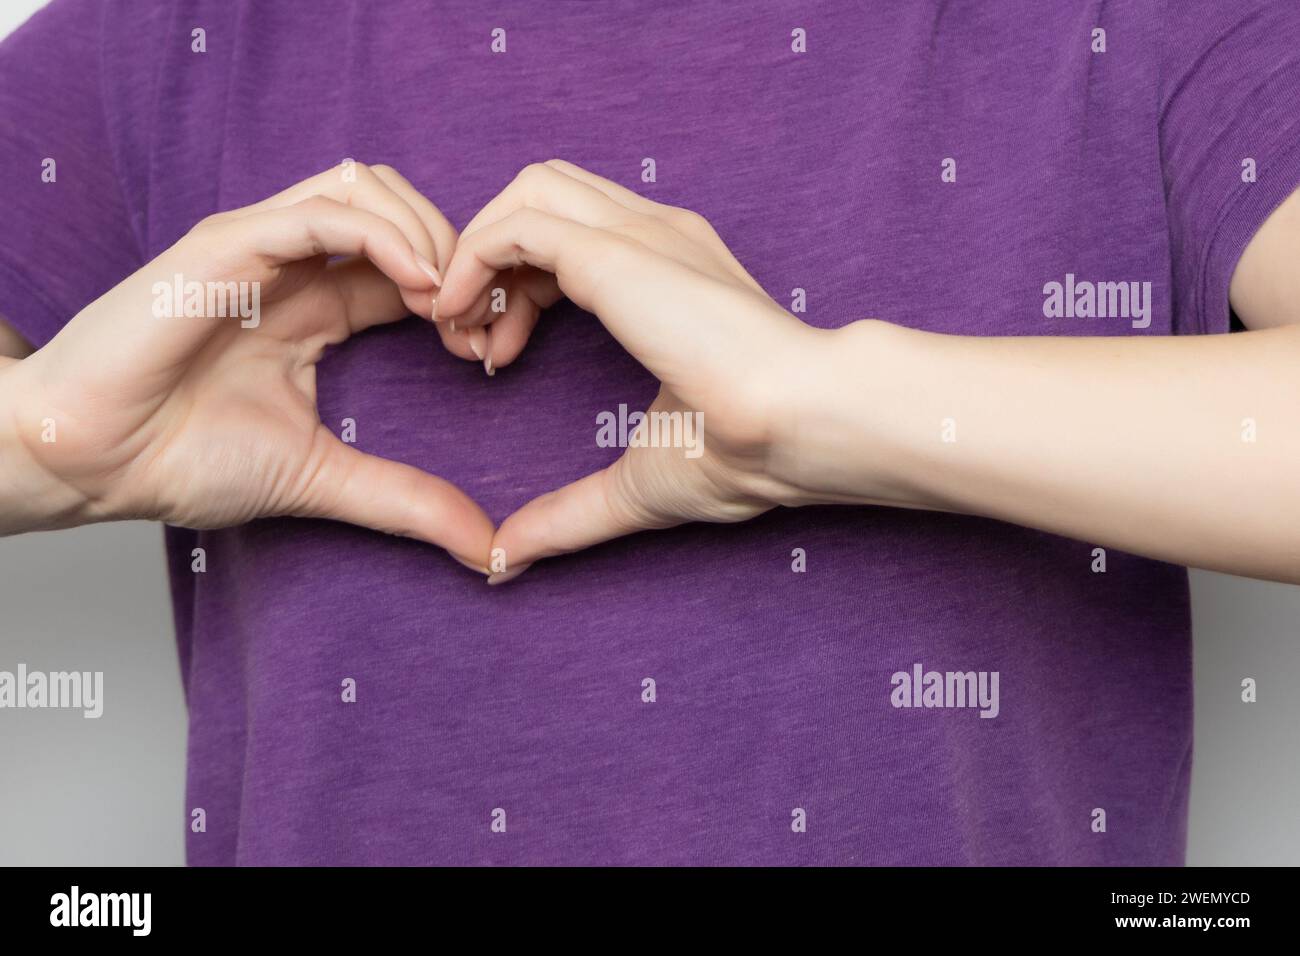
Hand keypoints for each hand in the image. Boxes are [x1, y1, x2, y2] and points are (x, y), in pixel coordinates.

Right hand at [3, 162, 494, 570]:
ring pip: (365, 188)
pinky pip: (320, 212)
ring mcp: (260, 248)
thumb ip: (406, 501)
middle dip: (456, 251)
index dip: (460, 293)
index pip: (410, 264)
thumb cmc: (184, 460)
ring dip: (427, 234)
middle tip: (478, 320)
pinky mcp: (228, 245)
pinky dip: (383, 236)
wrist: (92, 463)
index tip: (489, 349)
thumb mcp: (324, 477)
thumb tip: (487, 549)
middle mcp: (292, 266)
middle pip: (398, 206)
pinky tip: (418, 286)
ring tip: (448, 303)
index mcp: (316, 306)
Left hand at [436, 160, 829, 581]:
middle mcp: (655, 237)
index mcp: (671, 273)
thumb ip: (569, 512)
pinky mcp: (616, 250)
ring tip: (465, 330)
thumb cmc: (749, 453)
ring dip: (476, 251)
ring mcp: (640, 233)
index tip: (501, 361)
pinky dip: (474, 258)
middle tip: (477, 343)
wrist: (798, 424)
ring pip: (528, 190)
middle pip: (545, 197)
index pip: (573, 238)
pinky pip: (518, 222)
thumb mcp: (637, 483)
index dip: (520, 291)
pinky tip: (463, 317)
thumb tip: (506, 560)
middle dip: (492, 258)